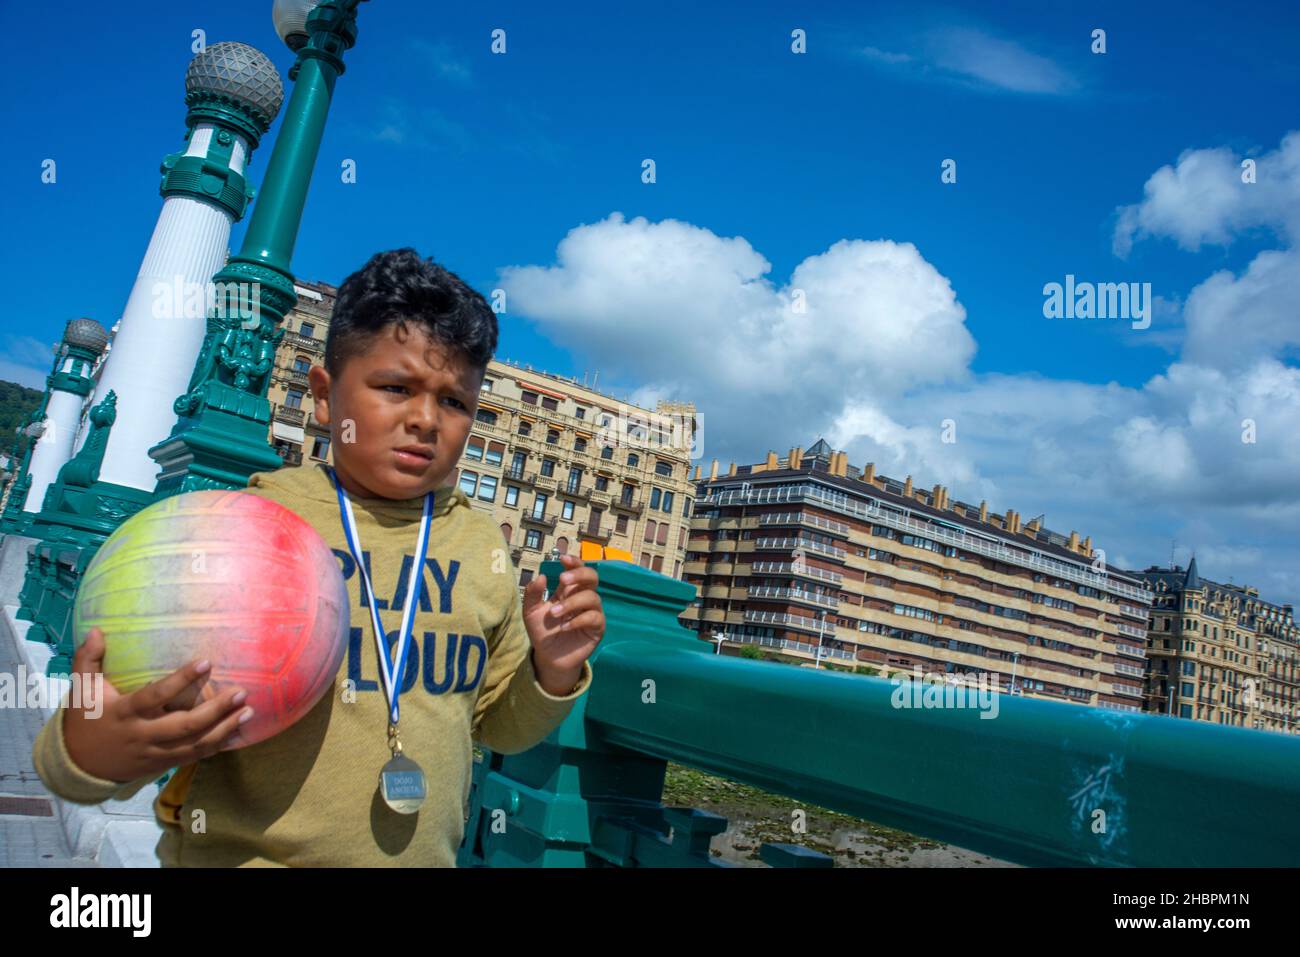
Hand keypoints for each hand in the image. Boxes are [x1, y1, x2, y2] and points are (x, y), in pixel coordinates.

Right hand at [62, 627, 254, 783]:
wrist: (80, 766)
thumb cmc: (86, 720)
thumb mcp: (81, 691)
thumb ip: (87, 659)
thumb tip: (96, 629)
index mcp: (124, 713)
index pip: (156, 696)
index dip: (181, 680)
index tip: (206, 662)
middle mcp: (143, 734)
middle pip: (184, 725)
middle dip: (215, 710)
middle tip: (241, 692)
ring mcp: (155, 752)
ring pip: (194, 744)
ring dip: (224, 729)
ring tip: (249, 711)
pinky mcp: (163, 764)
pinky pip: (194, 756)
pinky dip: (217, 745)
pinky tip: (238, 731)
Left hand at [522, 554, 604, 693]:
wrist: (548, 657)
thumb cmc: (542, 632)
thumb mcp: (531, 612)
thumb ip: (532, 594)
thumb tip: (540, 577)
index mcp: (568, 591)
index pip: (577, 569)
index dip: (574, 562)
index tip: (562, 558)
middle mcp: (583, 598)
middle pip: (592, 577)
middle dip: (579, 574)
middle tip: (563, 579)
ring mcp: (592, 612)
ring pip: (592, 597)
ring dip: (572, 603)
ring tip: (554, 613)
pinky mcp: (597, 628)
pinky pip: (594, 618)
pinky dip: (578, 620)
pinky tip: (564, 627)